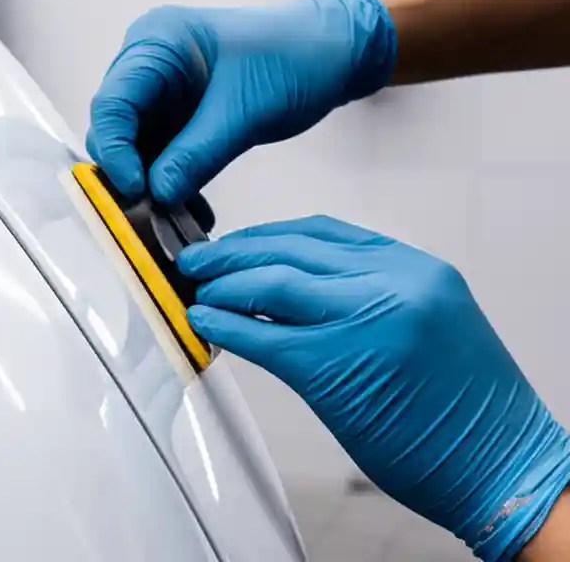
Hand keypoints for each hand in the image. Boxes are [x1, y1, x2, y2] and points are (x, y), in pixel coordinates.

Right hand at [86, 0, 396, 205]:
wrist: (334, 53)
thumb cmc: (296, 55)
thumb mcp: (245, 110)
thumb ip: (196, 154)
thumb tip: (156, 194)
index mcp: (156, 42)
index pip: (112, 102)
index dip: (115, 150)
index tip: (136, 189)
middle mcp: (148, 65)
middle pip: (115, 128)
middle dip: (129, 171)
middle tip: (151, 211)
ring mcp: (161, 93)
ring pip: (135, 149)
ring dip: (152, 185)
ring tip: (177, 219)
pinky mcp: (177, 118)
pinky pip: (161, 157)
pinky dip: (173, 184)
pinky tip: (193, 211)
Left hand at [177, 216, 569, 560]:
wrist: (502, 465)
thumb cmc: (460, 407)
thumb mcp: (426, 321)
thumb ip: (367, 294)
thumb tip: (287, 288)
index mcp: (414, 268)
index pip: (320, 232)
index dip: (266, 235)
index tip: (236, 243)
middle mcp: (392, 283)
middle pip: (288, 249)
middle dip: (233, 252)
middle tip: (196, 260)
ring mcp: (364, 321)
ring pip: (270, 282)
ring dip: (222, 284)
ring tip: (194, 289)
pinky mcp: (335, 367)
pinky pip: (262, 336)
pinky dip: (225, 326)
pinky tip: (203, 324)